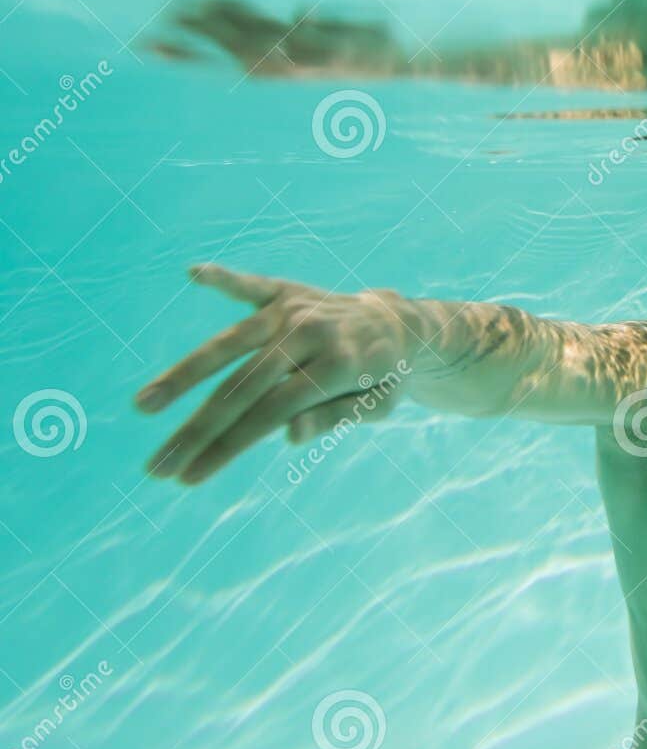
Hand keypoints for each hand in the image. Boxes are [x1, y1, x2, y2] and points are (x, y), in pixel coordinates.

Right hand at [136, 264, 415, 482]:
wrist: (401, 326)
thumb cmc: (383, 378)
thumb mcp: (377, 408)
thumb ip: (335, 417)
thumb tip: (287, 434)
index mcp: (338, 366)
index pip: (268, 413)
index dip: (225, 448)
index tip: (187, 476)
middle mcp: (311, 333)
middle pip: (241, 387)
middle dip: (195, 430)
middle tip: (156, 465)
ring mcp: (296, 309)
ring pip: (229, 343)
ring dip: (182, 375)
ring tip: (144, 404)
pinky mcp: (286, 290)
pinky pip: (251, 285)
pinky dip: (225, 279)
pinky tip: (196, 272)